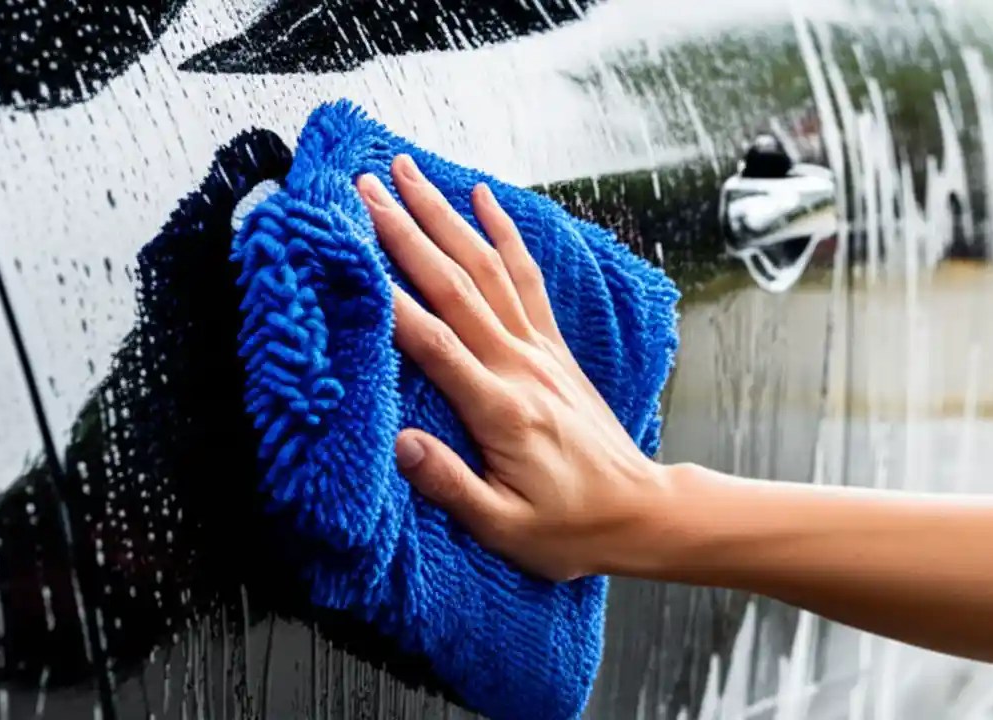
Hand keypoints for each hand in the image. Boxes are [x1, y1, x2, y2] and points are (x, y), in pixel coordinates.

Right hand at [354, 155, 671, 580]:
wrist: (640, 513)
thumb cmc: (570, 528)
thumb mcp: (505, 528)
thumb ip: (451, 485)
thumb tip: (400, 444)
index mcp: (501, 410)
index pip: (435, 343)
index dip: (390, 298)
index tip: (352, 252)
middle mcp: (521, 366)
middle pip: (455, 286)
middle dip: (406, 231)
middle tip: (366, 186)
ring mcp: (540, 350)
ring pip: (487, 268)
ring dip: (447, 216)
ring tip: (410, 174)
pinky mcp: (554, 348)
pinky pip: (527, 279)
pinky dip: (506, 235)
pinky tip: (486, 199)